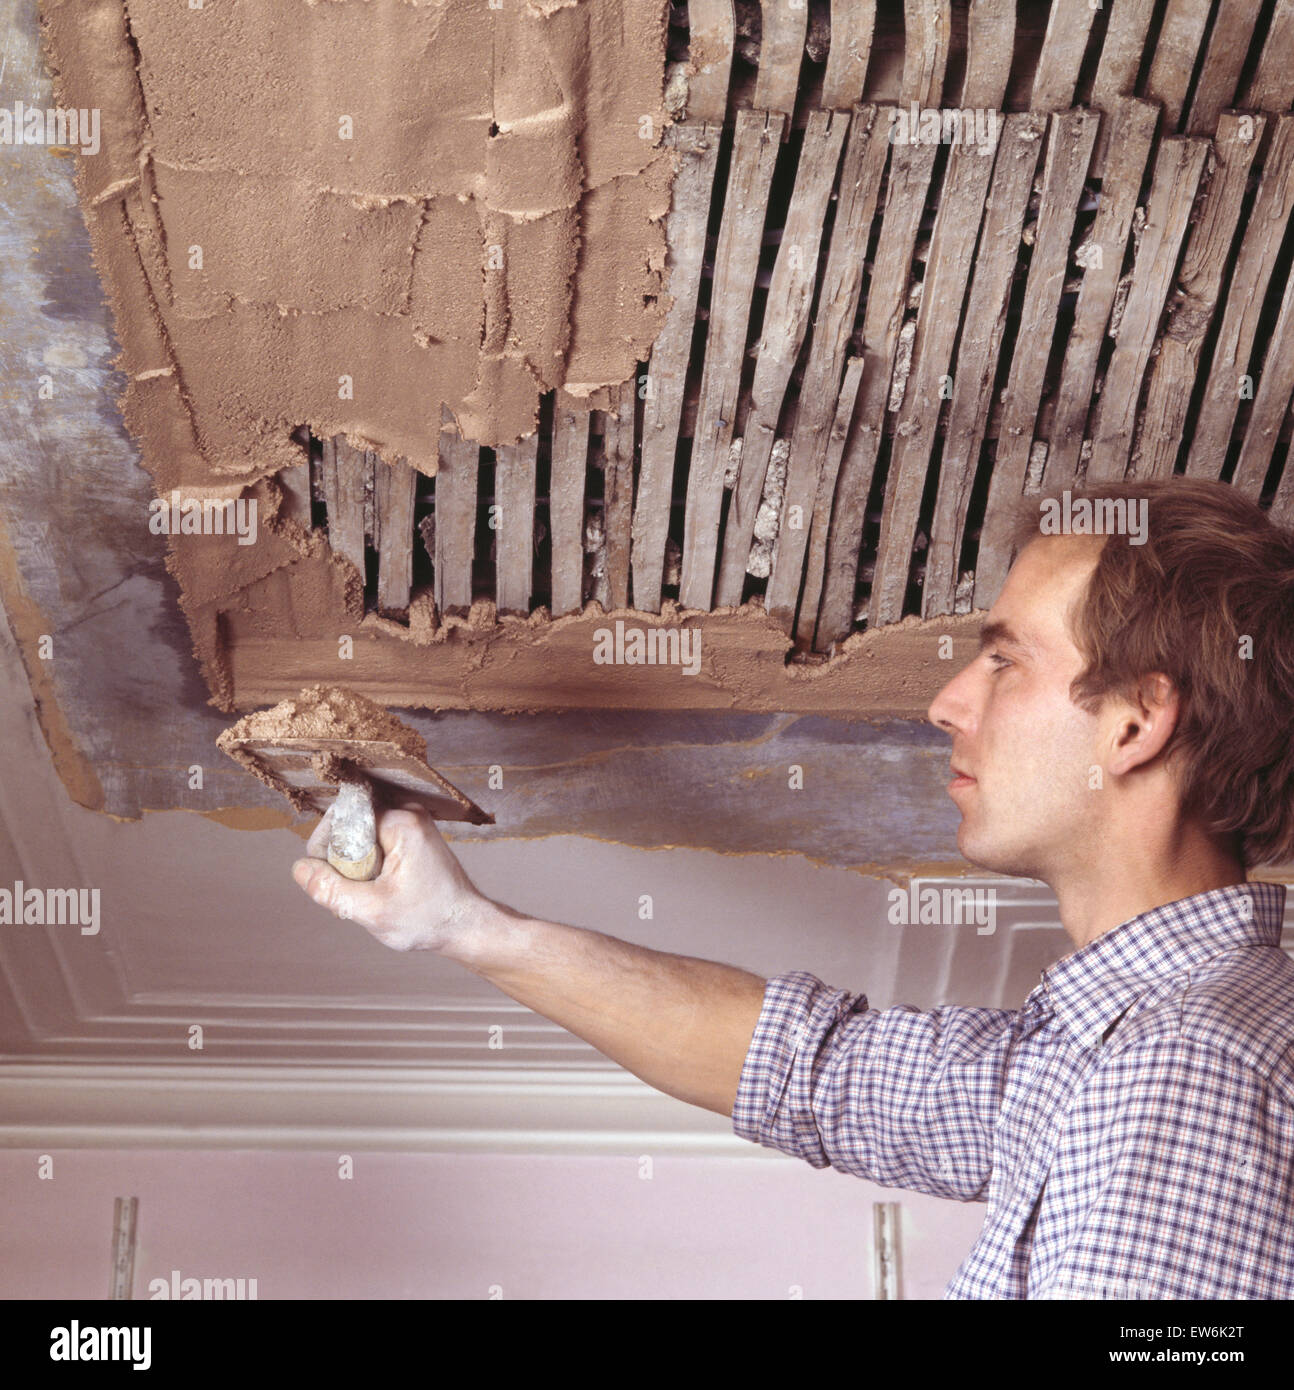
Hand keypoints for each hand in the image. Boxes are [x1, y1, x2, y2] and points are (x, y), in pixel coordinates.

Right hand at [292, 801, 490, 953]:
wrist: (464, 925)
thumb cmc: (427, 919)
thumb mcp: (371, 910)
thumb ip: (331, 889)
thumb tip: (300, 868)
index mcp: (401, 822)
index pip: (340, 819)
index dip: (327, 850)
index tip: (334, 881)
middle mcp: (408, 812)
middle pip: (349, 826)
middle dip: (341, 861)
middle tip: (352, 894)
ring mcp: (411, 822)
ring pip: (359, 836)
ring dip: (354, 866)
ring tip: (367, 895)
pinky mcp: (412, 834)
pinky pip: (373, 841)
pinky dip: (368, 865)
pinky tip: (377, 889)